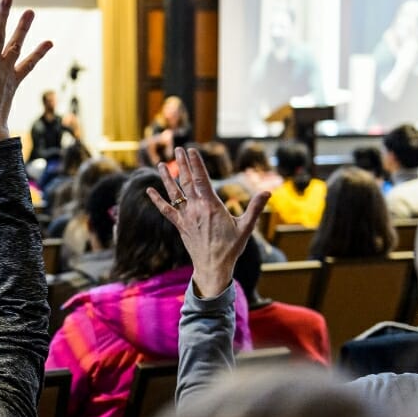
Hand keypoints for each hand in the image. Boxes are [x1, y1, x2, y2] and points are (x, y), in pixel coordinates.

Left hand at [148, 147, 269, 297]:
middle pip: (187, 181)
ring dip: (168, 178)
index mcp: (211, 206)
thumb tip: (268, 192)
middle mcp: (196, 209)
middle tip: (178, 148)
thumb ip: (255, 208)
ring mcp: (186, 217)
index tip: (191, 150)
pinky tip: (149, 191)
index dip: (196, 163)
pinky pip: (166, 210)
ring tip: (161, 164)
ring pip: (174, 193)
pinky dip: (157, 200)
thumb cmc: (231, 248)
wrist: (213, 267)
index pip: (202, 179)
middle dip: (183, 164)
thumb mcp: (246, 227)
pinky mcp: (180, 225)